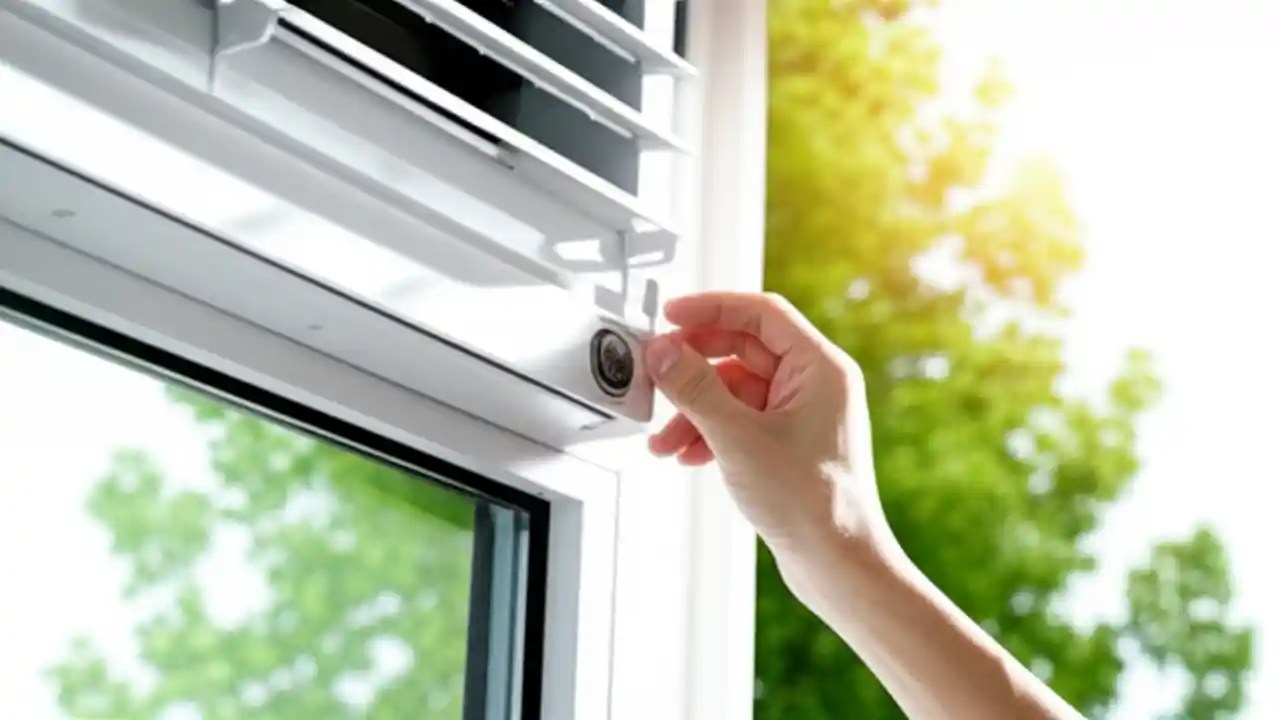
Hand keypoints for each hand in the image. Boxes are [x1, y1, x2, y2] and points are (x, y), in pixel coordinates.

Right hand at [644, 291, 891, 560]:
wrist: (837, 563)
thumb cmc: (811, 503)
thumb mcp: (738, 438)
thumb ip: (695, 389)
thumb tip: (662, 351)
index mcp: (820, 367)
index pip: (760, 313)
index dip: (711, 308)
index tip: (670, 314)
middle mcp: (815, 383)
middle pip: (742, 349)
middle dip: (694, 368)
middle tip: (656, 374)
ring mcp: (802, 413)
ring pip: (735, 390)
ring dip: (694, 409)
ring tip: (664, 440)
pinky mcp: (788, 441)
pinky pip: (740, 418)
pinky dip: (709, 431)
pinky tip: (685, 454)